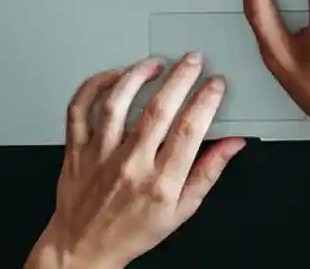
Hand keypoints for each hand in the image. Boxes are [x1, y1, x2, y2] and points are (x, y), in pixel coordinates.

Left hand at [26, 55, 245, 268]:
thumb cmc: (132, 231)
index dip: (206, 100)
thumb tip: (232, 145)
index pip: (190, 130)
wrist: (84, 249)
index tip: (215, 85)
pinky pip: (80, 111)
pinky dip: (93, 87)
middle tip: (193, 61)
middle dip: (181, 77)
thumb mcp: (182, 211)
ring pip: (118, 103)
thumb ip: (208, 173)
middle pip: (159, 109)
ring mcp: (101, 156)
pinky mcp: (77, 151)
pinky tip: (113, 77)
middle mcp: (131, 165)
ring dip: (138, 75)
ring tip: (155, 63)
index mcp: (160, 183)